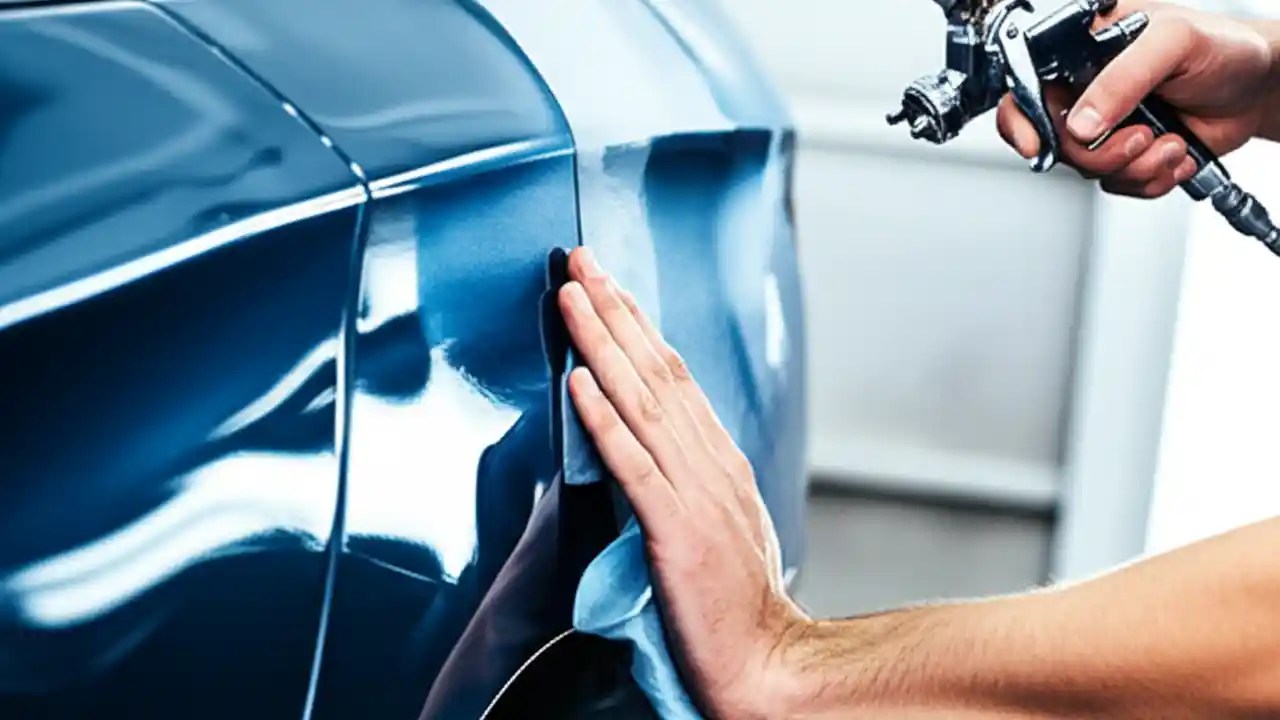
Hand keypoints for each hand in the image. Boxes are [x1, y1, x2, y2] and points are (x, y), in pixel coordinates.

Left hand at [558, 247, 808, 718]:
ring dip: (603, 343)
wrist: (768, 664)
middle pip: (657, 371)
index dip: (637, 327)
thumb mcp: (721, 525)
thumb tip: (653, 446)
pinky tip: (580, 381)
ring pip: (642, 402)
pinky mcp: (674, 530)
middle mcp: (709, 464)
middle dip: (615, 310)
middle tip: (583, 260)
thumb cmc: (739, 604)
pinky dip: (604, 419)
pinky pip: (633, 465)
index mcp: (719, 461)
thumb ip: (690, 480)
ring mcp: (694, 494)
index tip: (608, 286)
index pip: (674, 378)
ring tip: (573, 296)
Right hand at [996, 1, 1275, 197]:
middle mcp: (1087, 88)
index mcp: (1083, 49)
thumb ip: (1121, 78)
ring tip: (1170, 142)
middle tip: (1138, 137)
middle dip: (1099, 152)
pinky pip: (1116, 184)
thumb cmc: (1224, 47)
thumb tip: (1080, 123)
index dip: (1021, 120)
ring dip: (1134, 166)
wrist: (1259, 88)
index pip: (1027, 84)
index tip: (1039, 145)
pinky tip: (1175, 154)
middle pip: (1054, 139)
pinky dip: (1149, 179)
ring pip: (1086, 168)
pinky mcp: (1125, 154)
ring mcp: (1105, 124)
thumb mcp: (1173, 43)